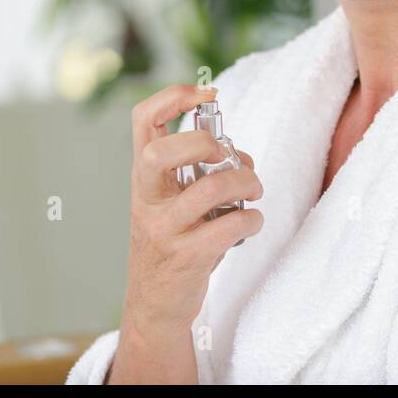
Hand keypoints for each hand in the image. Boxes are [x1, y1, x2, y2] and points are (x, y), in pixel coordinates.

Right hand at [122, 84, 263, 333]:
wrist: (156, 304)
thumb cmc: (174, 241)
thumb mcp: (172, 200)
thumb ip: (196, 172)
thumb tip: (236, 154)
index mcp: (144, 178)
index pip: (142, 121)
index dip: (173, 97)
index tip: (207, 94)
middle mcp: (147, 200)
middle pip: (159, 153)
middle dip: (204, 144)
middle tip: (226, 157)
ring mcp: (164, 230)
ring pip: (208, 190)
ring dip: (245, 182)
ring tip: (255, 190)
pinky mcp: (187, 257)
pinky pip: (229, 227)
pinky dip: (251, 218)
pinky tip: (251, 221)